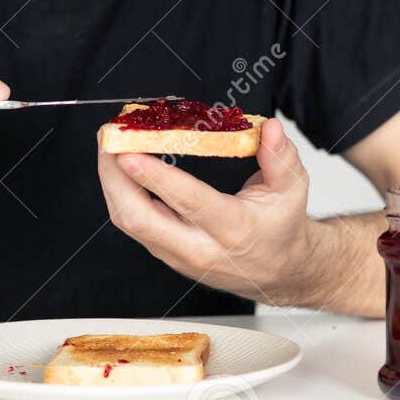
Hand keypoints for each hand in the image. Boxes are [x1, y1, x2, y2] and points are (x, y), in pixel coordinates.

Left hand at [95, 118, 320, 306]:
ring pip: (129, 222)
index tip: (130, 152)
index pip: (188, 202)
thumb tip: (268, 128)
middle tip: (108, 138)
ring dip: (111, 182)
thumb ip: (281, 156)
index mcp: (233, 230)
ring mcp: (177, 255)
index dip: (156, 177)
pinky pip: (132, 224)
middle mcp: (199, 248)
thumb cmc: (280, 227)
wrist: (277, 271)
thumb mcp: (292, 189)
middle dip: (115, 176)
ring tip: (106, 145)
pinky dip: (119, 192)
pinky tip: (116, 166)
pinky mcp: (165, 253)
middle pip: (140, 218)